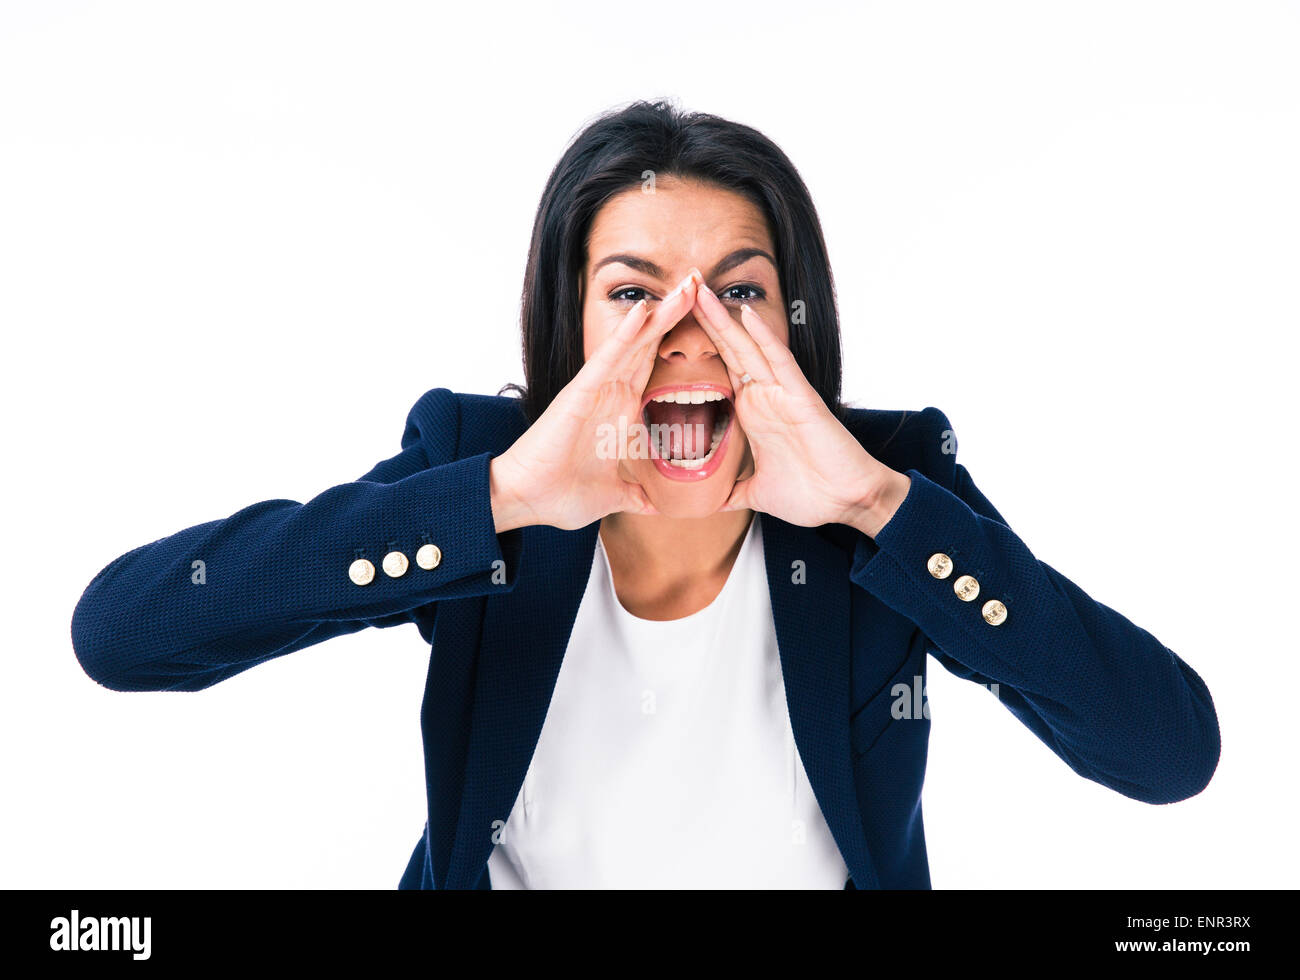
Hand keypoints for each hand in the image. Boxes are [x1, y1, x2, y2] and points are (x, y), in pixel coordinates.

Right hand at [490, 272, 702, 530]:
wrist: (527, 500)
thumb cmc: (562, 494)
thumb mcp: (616, 495)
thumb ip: (636, 494)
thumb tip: (656, 505)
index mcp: (622, 414)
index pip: (656, 369)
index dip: (677, 344)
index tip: (703, 324)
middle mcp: (611, 395)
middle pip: (649, 346)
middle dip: (675, 315)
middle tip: (699, 283)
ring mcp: (597, 390)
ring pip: (634, 344)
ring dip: (660, 315)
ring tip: (686, 285)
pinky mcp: (580, 393)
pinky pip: (607, 359)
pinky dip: (626, 335)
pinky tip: (644, 312)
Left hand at [689, 281, 910, 537]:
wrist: (848, 504)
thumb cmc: (810, 495)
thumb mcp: (756, 492)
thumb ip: (731, 490)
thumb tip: (707, 501)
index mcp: (751, 413)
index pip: (717, 372)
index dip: (695, 350)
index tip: (667, 329)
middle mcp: (764, 397)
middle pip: (728, 351)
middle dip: (704, 322)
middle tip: (679, 290)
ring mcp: (782, 395)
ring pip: (749, 349)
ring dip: (725, 320)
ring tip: (700, 291)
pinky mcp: (802, 399)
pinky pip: (780, 363)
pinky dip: (764, 339)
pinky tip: (747, 315)